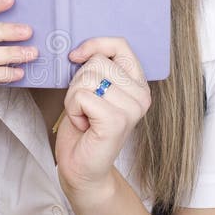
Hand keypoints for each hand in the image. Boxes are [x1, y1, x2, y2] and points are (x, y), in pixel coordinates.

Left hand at [55, 37, 150, 198]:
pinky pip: (82, 96)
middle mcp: (142, 95)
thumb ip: (95, 68)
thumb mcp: (92, 90)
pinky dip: (73, 110)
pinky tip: (83, 125)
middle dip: (78, 82)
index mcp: (139, 84)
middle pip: (97, 62)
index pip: (120, 45)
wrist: (82, 168)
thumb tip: (80, 50)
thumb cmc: (85, 129)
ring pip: (87, 78)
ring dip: (74, 98)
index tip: (76, 57)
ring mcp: (132, 108)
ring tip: (84, 117)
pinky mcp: (117, 120)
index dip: (94, 45)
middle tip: (84, 106)